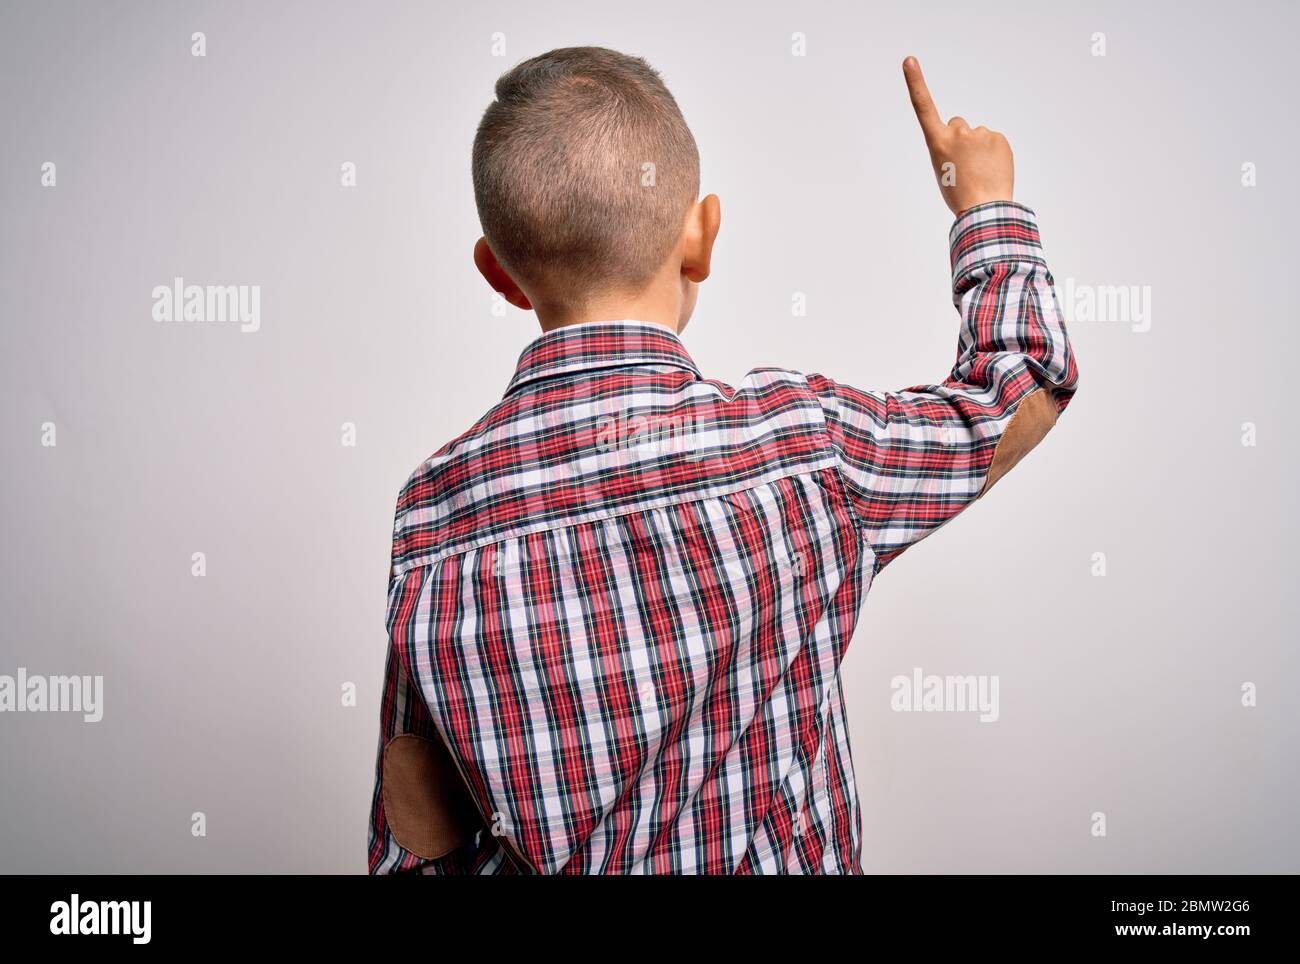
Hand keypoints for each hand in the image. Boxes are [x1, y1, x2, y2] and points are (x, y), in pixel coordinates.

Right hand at [903, 56, 1013, 215]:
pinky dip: (993, 153)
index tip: (909, 60)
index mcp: (938, 143)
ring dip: (978, 149)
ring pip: (977, 135)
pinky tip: (992, 170)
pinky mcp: (998, 138)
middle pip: (958, 124)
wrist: (984, 208)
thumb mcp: (943, 169)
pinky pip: (994, 141)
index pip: (923, 107)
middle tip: (964, 163)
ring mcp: (980, 133)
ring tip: (980, 171)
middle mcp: (957, 133)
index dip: (915, 82)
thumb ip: (949, 147)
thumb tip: (968, 141)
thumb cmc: (959, 194)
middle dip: (961, 138)